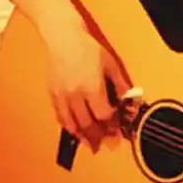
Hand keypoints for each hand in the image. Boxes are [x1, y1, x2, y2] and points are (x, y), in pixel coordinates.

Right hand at [41, 20, 129, 150]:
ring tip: (90, 144)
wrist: (63, 38)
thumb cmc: (89, 48)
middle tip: (104, 144)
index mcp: (92, 87)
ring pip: (71, 124)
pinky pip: (60, 117)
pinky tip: (75, 131)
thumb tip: (129, 102)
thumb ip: (120, 85)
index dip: (111, 125)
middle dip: (97, 137)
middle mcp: (75, 95)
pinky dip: (68, 127)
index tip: (117, 129)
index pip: (103, 115)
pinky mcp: (52, 94)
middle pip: (87, 124)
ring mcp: (62, 96)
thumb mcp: (111, 64)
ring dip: (82, 137)